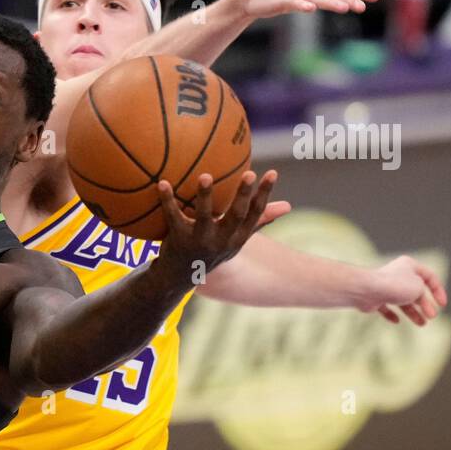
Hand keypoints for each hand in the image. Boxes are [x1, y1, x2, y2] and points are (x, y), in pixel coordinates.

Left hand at [155, 170, 289, 283]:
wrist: (178, 276)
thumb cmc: (210, 250)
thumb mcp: (235, 239)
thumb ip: (258, 221)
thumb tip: (288, 206)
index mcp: (237, 238)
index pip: (255, 214)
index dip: (264, 194)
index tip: (272, 172)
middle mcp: (222, 241)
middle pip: (236, 216)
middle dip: (243, 195)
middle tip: (249, 173)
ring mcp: (200, 241)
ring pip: (204, 217)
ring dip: (205, 196)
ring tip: (205, 176)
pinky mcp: (178, 240)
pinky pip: (173, 217)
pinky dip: (167, 200)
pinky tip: (162, 183)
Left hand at [357, 255, 447, 325]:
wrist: (366, 291)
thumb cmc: (394, 286)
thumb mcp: (419, 288)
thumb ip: (423, 294)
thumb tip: (418, 301)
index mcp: (410, 266)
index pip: (430, 277)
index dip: (438, 291)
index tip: (442, 304)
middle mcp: (397, 274)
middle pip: (416, 291)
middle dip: (425, 305)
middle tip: (431, 316)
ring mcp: (385, 287)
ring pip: (402, 301)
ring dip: (413, 313)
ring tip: (422, 324)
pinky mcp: (374, 298)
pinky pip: (385, 307)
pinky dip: (391, 314)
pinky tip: (396, 321)